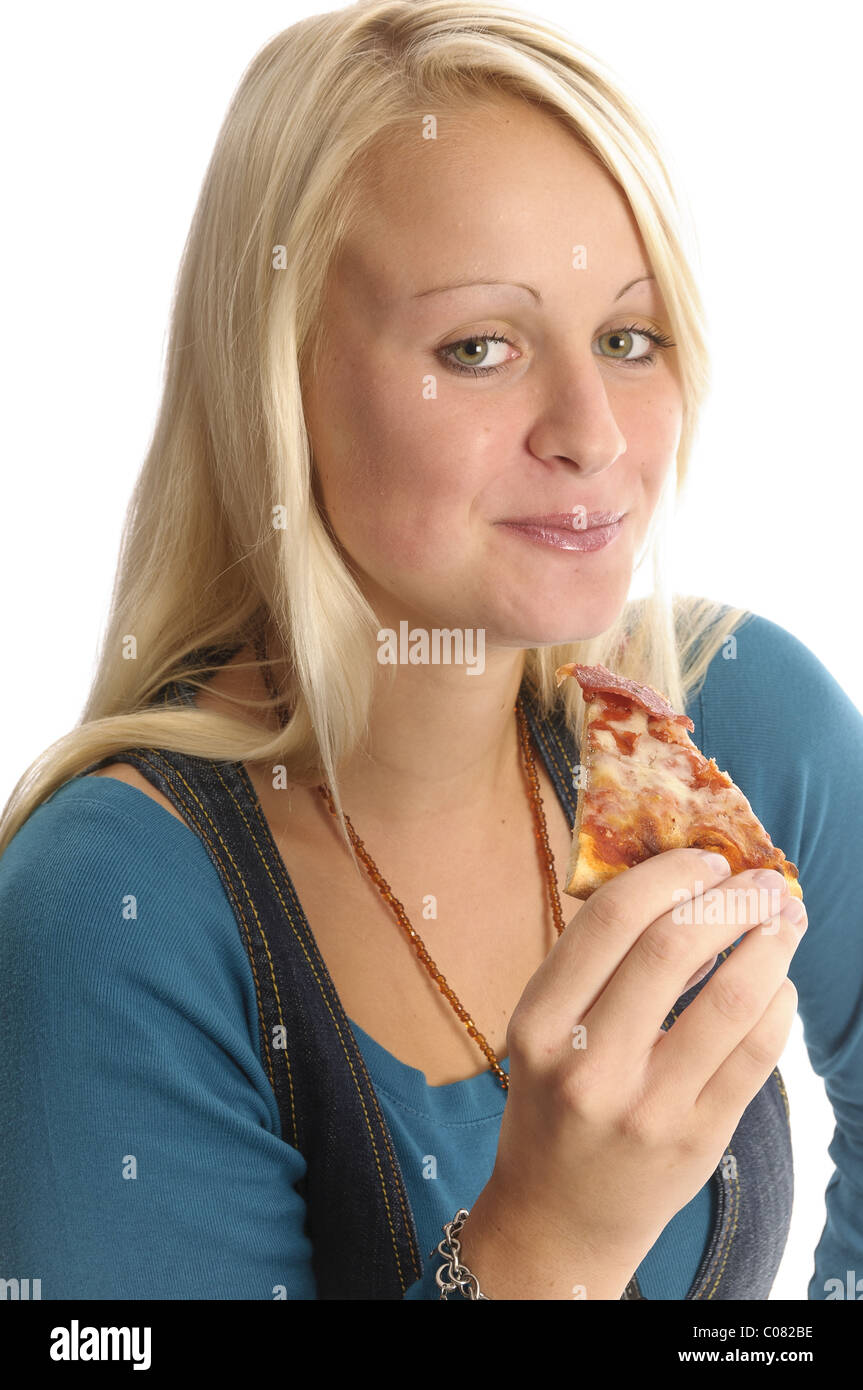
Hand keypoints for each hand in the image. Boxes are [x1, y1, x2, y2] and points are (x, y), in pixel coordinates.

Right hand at [475, 848, 804, 1294]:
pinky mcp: (697, 1141)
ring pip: (729, 998)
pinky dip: (778, 1002)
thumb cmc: (553, 1103)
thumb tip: (683, 887)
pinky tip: (778, 983)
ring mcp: (645, 1107)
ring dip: (769, 942)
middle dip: (730, 899)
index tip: (705, 861)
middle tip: (759, 882)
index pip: (610, 921)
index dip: (669, 875)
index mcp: (538, 1023)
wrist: (558, 1215)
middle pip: (672, 947)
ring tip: (784, 919)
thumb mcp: (544, 1030)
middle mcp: (586, 1065)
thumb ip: (594, 966)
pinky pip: (755, 1054)